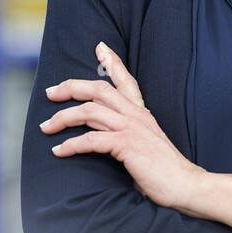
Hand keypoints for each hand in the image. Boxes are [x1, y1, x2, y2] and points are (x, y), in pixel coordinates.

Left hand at [42, 42, 204, 210]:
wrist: (185, 185)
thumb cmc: (165, 172)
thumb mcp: (147, 145)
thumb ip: (130, 137)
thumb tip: (108, 140)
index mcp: (142, 113)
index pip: (126, 80)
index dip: (113, 62)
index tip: (100, 47)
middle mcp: (137, 115)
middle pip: (99, 89)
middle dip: (71, 87)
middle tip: (50, 92)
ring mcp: (132, 128)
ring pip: (89, 112)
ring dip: (63, 118)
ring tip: (46, 127)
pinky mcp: (127, 145)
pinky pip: (91, 140)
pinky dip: (71, 144)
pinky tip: (59, 151)